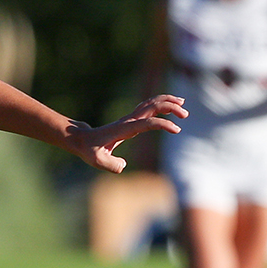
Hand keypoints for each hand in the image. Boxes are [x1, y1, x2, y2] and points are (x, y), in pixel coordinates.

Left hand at [66, 95, 187, 172]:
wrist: (81, 139)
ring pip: (151, 103)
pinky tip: (171, 106)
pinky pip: (148, 107)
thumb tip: (123, 166)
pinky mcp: (131, 120)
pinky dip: (161, 103)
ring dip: (168, 102)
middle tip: (185, 114)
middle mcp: (129, 120)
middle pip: (152, 106)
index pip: (148, 123)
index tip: (177, 129)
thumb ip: (111, 165)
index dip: (163, 124)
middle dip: (170, 107)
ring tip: (183, 105)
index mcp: (125, 129)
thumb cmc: (89, 150)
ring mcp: (130, 118)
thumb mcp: (97, 161)